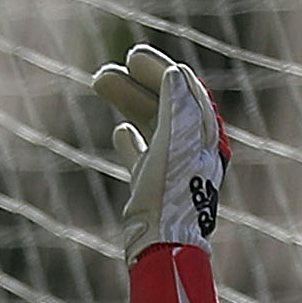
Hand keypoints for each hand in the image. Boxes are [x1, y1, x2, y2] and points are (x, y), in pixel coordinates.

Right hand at [91, 44, 228, 263]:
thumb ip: (176, 105)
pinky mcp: (154, 189)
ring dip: (127, 102)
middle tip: (103, 73)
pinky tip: (119, 131)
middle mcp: (191, 149)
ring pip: (150, 124)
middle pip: (165, 104)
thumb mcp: (175, 142)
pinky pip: (143, 155)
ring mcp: (172, 169)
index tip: (132, 56)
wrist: (161, 245)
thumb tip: (174, 73)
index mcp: (202, 136)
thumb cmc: (170, 194)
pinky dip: (131, 139)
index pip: (184, 90)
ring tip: (99, 84)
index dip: (159, 70)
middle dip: (135, 84)